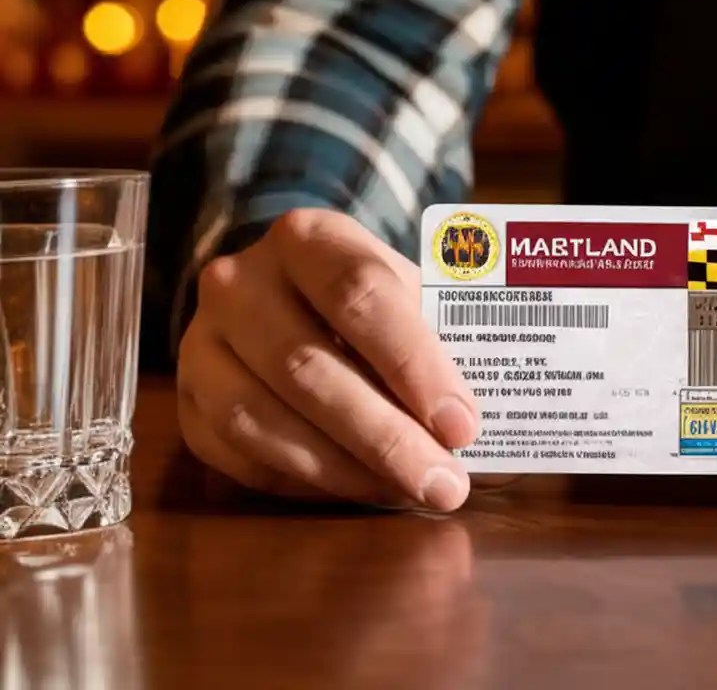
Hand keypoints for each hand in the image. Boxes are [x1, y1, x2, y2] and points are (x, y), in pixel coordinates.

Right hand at [176, 209, 475, 510]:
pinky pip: (243, 456)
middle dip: (386, 437)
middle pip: (310, 367)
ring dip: (347, 471)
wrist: (286, 296)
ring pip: (264, 420)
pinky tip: (362, 491)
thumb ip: (448, 345)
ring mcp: (201, 345)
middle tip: (445, 484)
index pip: (361, 295)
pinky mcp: (188, 405)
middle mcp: (239, 282)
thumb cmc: (370, 303)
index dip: (415, 365)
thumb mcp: (409, 296)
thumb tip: (511, 432)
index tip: (463, 425)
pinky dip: (308, 483)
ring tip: (409, 494)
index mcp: (307, 238)